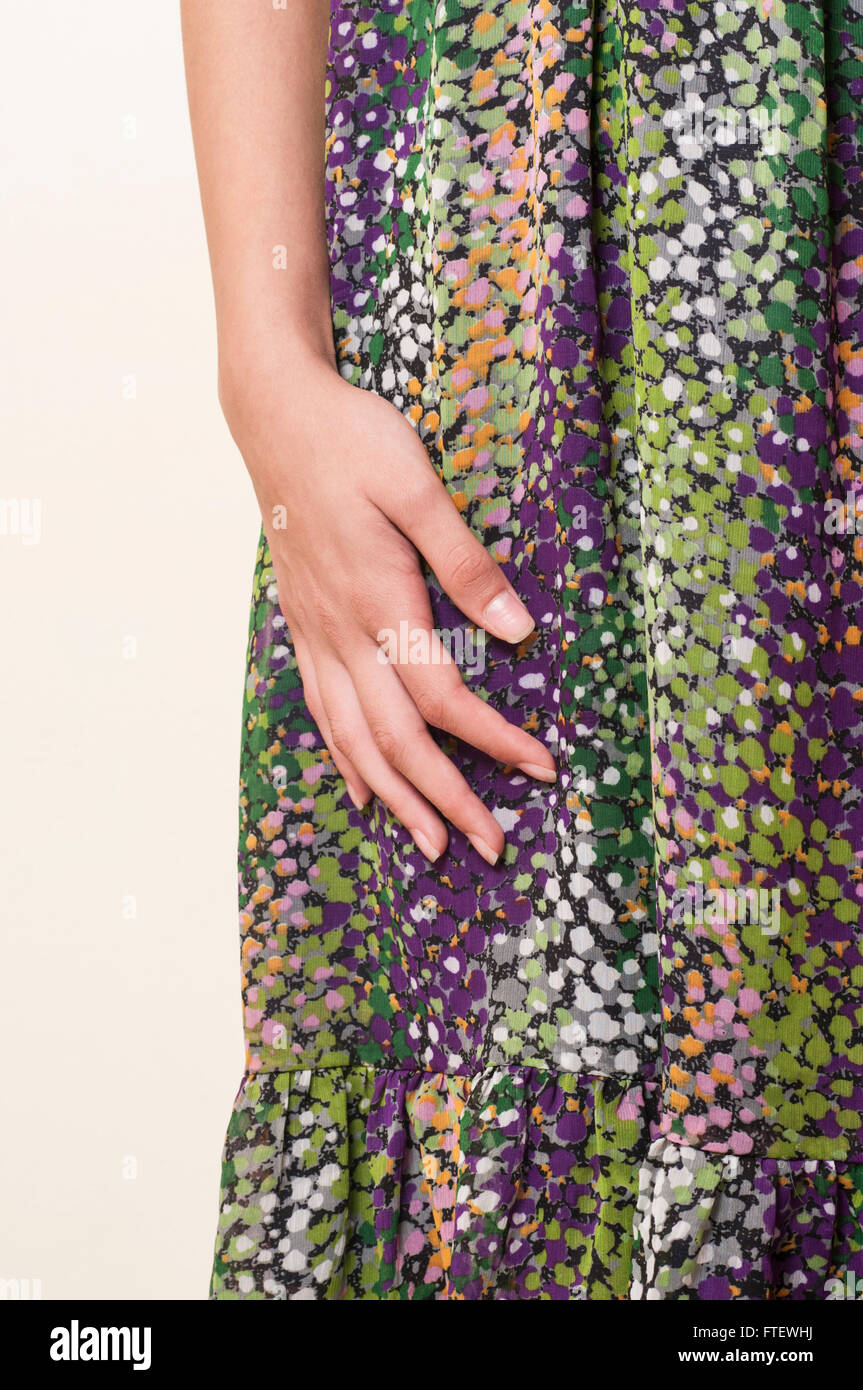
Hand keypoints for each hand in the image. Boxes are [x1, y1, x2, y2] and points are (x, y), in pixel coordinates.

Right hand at [220, 345, 555, 863]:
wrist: (275, 416)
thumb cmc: (351, 441)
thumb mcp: (418, 487)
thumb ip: (466, 564)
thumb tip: (518, 631)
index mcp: (378, 602)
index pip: (442, 699)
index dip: (493, 741)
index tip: (541, 768)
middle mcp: (341, 632)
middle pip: (395, 739)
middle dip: (444, 799)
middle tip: (487, 846)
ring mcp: (315, 634)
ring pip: (351, 737)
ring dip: (393, 796)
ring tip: (426, 843)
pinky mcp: (303, 625)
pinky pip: (322, 710)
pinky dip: (345, 757)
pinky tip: (363, 785)